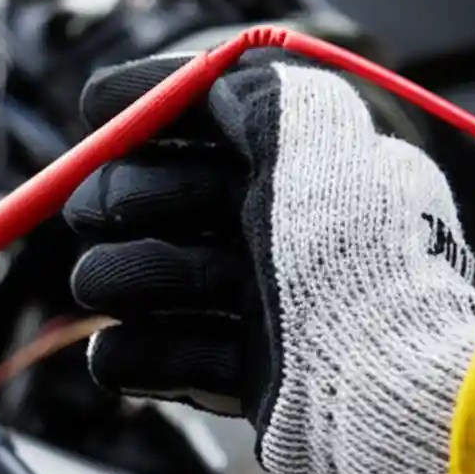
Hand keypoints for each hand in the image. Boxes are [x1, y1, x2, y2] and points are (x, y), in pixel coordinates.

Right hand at [64, 49, 474, 473]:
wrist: (381, 388)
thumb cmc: (354, 259)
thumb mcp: (318, 140)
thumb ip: (262, 97)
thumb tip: (218, 84)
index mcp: (301, 172)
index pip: (213, 118)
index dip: (147, 104)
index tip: (93, 107)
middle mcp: (275, 234)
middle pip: (160, 200)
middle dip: (118, 198)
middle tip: (96, 211)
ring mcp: (252, 306)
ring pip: (140, 278)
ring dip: (115, 276)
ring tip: (107, 285)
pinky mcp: (235, 376)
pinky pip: (150, 358)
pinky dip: (130, 356)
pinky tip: (122, 351)